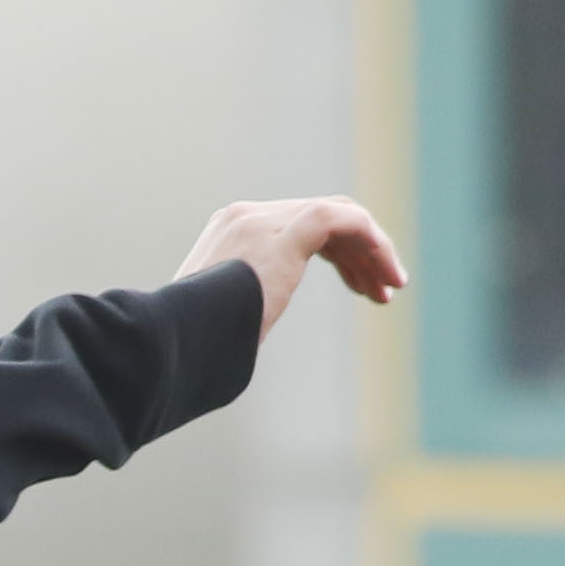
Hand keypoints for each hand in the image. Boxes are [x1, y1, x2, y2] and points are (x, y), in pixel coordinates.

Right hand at [176, 196, 407, 328]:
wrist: (171, 341)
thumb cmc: (187, 349)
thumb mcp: (218, 321)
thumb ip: (238, 311)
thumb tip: (237, 344)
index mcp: (230, 232)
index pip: (300, 225)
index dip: (340, 255)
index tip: (362, 289)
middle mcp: (249, 216)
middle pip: (324, 217)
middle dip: (359, 253)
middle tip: (383, 290)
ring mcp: (267, 220)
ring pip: (341, 218)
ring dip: (374, 251)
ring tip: (393, 286)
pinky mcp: (288, 233)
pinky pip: (347, 221)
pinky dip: (374, 243)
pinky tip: (388, 273)